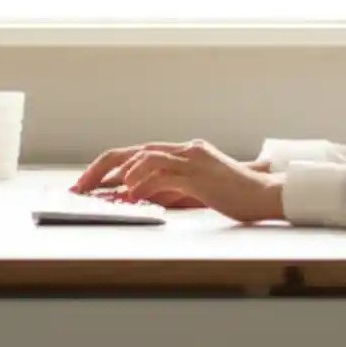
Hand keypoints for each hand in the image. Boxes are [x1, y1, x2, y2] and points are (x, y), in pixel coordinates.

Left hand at [73, 140, 283, 222]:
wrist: (265, 195)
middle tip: (80, 186)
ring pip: (146, 157)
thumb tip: (132, 196)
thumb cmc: (233, 196)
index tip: (87, 184)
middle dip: (102, 169)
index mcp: (183, 151)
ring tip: (99, 191)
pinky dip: (143, 183)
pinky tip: (130, 194)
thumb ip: (166, 189)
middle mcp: (186, 149)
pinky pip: (164, 175)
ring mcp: (193, 159)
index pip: (138, 152)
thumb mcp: (193, 191)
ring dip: (118, 174)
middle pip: (134, 150)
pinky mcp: (199, 174)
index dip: (109, 166)